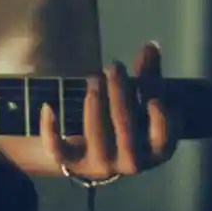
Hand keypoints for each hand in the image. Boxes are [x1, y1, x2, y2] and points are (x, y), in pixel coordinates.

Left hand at [41, 41, 174, 179]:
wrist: (96, 154)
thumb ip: (148, 75)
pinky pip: (58, 150)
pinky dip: (51, 129)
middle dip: (119, 95)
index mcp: (155, 151)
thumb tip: (151, 45)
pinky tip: (49, 106)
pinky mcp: (73, 164)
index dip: (160, 122)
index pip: (163, 138)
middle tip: (114, 67)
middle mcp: (130, 163)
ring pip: (96, 136)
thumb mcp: (141, 100)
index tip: (154, 100)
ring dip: (95, 102)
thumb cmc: (128, 123)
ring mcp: (101, 165)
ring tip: (94, 78)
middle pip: (126, 129)